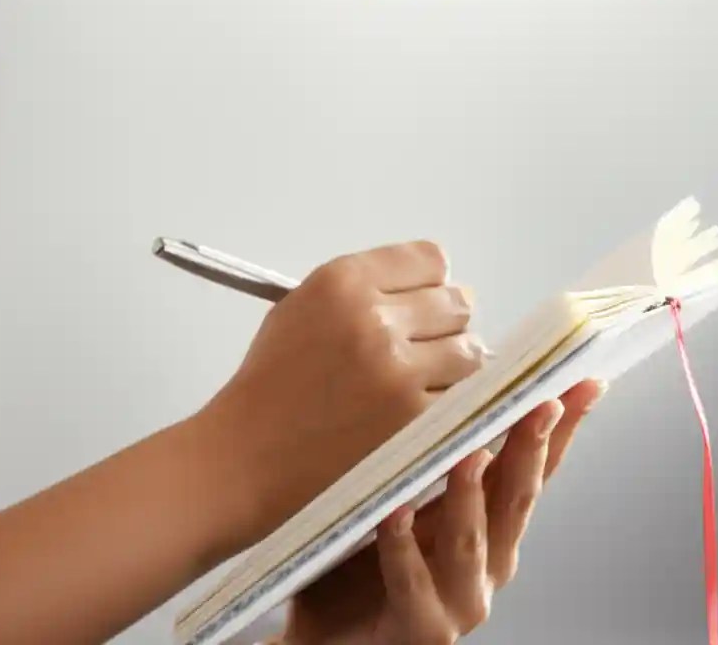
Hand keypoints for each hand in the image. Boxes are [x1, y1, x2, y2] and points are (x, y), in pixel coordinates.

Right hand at [198, 242, 485, 547]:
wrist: (247, 458)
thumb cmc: (270, 385)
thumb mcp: (300, 310)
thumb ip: (361, 291)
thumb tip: (429, 291)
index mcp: (342, 281)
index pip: (429, 259)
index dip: (429, 283)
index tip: (421, 304)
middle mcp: (375, 318)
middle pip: (457, 302)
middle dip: (445, 325)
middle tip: (423, 349)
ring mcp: (400, 371)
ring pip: (471, 351)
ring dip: (454, 368)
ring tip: (421, 384)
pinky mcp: (415, 420)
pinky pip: (462, 399)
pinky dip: (448, 407)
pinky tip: (418, 415)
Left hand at [278, 379, 606, 644]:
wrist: (328, 636)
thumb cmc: (363, 564)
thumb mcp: (406, 500)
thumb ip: (429, 458)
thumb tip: (444, 380)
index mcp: (490, 527)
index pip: (534, 470)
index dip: (563, 429)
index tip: (584, 382)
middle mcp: (487, 564)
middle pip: (516, 499)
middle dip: (531, 450)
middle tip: (541, 404)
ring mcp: (459, 599)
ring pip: (470, 539)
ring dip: (471, 495)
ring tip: (469, 454)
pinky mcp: (420, 626)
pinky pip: (409, 579)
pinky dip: (402, 545)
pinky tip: (394, 514)